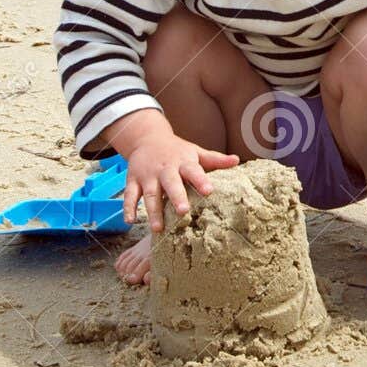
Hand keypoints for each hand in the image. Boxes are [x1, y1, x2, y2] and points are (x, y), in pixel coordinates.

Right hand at [114, 115, 239, 229]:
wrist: (147, 138)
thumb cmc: (177, 150)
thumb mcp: (196, 152)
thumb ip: (215, 159)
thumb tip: (237, 160)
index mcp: (183, 162)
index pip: (194, 171)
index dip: (201, 180)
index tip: (209, 191)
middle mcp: (165, 169)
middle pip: (170, 183)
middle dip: (176, 197)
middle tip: (183, 212)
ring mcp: (148, 175)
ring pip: (149, 193)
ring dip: (153, 211)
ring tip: (158, 228)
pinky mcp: (132, 180)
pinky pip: (129, 195)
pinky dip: (128, 208)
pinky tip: (130, 221)